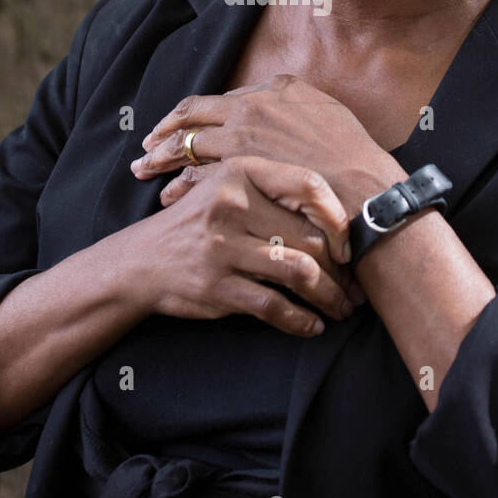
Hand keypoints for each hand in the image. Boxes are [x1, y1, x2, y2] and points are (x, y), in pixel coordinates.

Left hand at [132, 73, 402, 217]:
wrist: (362, 189)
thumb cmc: (353, 156)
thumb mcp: (327, 112)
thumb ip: (297, 104)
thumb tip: (282, 102)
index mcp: (274, 89)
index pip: (222, 98)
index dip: (199, 112)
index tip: (183, 123)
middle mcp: (251, 108)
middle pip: (192, 114)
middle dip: (165, 129)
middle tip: (147, 143)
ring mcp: (241, 140)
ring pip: (186, 145)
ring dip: (160, 157)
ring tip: (144, 169)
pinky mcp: (236, 172)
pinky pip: (194, 177)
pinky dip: (177, 186)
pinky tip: (167, 196)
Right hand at [133, 154, 362, 336]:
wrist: (141, 261)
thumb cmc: (200, 224)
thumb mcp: (228, 191)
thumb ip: (275, 196)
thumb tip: (343, 223)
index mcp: (240, 172)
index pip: (309, 186)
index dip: (339, 217)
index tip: (349, 245)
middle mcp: (231, 204)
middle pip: (309, 236)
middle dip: (342, 270)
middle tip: (356, 289)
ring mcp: (222, 246)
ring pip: (299, 272)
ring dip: (329, 296)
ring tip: (341, 308)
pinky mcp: (216, 285)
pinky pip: (273, 305)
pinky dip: (300, 320)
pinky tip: (312, 326)